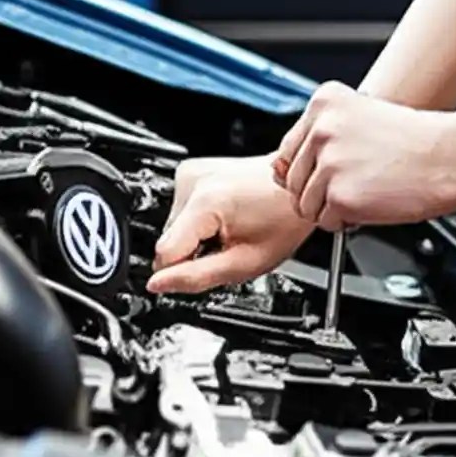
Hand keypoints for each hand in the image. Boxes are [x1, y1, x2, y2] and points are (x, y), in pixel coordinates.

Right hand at [147, 155, 314, 293]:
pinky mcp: (190, 171)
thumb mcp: (246, 263)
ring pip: (174, 227)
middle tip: (229, 247)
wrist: (296, 186)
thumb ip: (197, 278)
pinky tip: (225, 216)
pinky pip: (181, 210)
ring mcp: (189, 173)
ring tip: (231, 230)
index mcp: (204, 203)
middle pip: (169, 240)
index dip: (181, 272)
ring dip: (197, 236)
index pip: (164, 254)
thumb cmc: (284, 219)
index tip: (204, 271)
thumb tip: (158, 285)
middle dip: (194, 252)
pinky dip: (198, 220)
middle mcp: (190, 181)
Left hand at [272, 82, 455, 229]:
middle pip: (293, 180)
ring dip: (332, 207)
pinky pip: (325, 222)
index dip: (314, 168)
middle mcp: (320, 128)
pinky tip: (371, 201)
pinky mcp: (338, 194)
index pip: (289, 150)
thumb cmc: (413, 143)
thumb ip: (315, 141)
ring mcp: (328, 162)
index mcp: (323, 102)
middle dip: (320, 190)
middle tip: (359, 180)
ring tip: (367, 189)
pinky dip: (346, 221)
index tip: (343, 165)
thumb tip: (277, 170)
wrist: (450, 157)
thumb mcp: (357, 122)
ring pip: (305, 204)